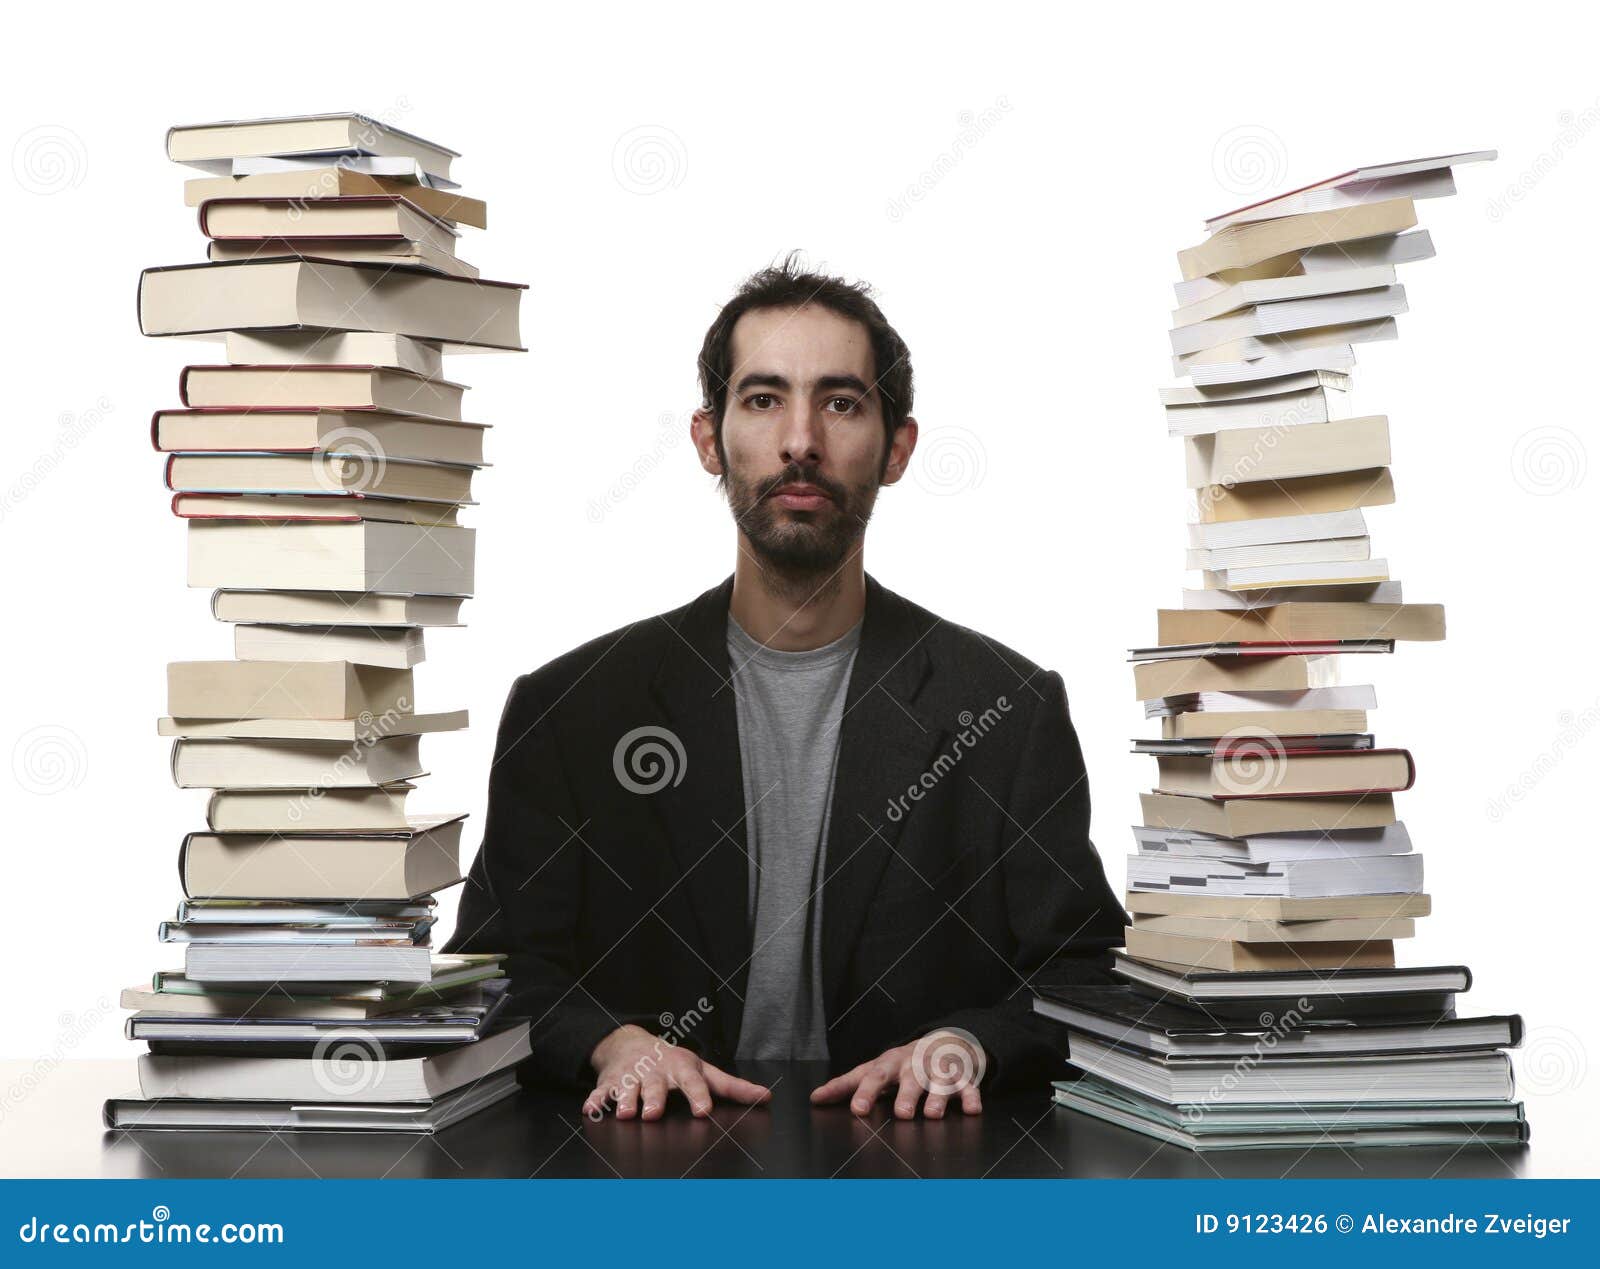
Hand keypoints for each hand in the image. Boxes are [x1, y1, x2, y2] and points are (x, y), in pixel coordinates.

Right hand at [584, 1024, 770, 1120]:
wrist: (632, 1043)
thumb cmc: (673, 1062)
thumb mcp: (704, 1070)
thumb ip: (733, 1088)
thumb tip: (766, 1097)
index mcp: (682, 1070)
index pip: (693, 1083)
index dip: (698, 1097)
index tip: (703, 1111)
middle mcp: (656, 1071)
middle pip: (656, 1087)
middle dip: (654, 1099)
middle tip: (654, 1113)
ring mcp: (631, 1076)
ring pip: (627, 1088)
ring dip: (625, 1099)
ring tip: (625, 1113)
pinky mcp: (609, 1081)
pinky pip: (600, 1091)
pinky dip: (594, 1100)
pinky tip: (590, 1109)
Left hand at [809, 1029, 986, 1119]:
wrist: (944, 1042)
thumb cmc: (902, 1063)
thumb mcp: (874, 1069)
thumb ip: (846, 1085)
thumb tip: (815, 1098)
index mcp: (890, 1064)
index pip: (875, 1077)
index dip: (865, 1093)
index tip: (857, 1110)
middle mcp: (915, 1066)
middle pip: (910, 1078)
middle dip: (906, 1095)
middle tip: (902, 1114)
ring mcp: (939, 1070)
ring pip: (939, 1083)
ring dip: (937, 1098)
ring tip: (932, 1115)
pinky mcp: (962, 1077)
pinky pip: (968, 1087)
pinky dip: (971, 1097)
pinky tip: (972, 1110)